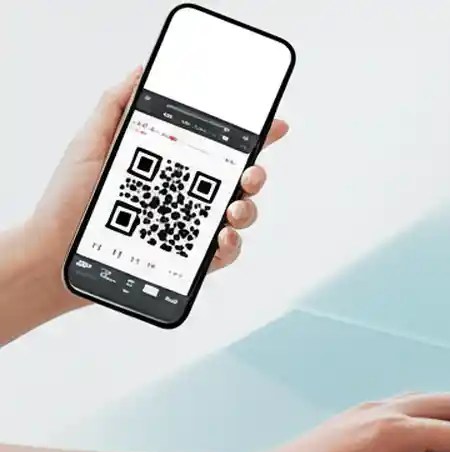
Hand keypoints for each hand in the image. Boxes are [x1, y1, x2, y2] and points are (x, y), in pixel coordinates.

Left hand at [25, 68, 288, 310]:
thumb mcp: (91, 144)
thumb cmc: (69, 202)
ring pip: (240, 215)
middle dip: (257, 174)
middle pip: (240, 181)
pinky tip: (221, 237)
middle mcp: (188, 195)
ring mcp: (192, 227)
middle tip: (251, 173)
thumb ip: (115, 106)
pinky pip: (225, 253)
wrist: (56, 253)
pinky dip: (231, 245)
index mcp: (173, 165)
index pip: (220, 147)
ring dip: (247, 210)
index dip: (251, 135)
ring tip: (232, 210)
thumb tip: (141, 73)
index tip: (273, 125)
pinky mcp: (191, 261)